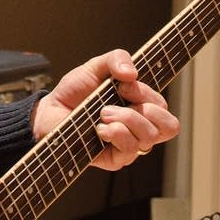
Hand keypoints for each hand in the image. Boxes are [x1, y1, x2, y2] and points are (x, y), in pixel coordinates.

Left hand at [31, 49, 179, 169]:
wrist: (50, 110)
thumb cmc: (75, 92)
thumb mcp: (96, 66)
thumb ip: (117, 59)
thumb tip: (132, 74)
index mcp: (141, 107)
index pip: (163, 107)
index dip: (148, 93)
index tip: (123, 84)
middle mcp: (139, 128)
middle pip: (169, 127)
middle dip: (146, 108)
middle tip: (120, 99)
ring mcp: (127, 146)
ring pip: (149, 138)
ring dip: (127, 118)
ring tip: (103, 113)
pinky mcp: (114, 160)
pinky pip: (129, 150)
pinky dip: (116, 134)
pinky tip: (99, 128)